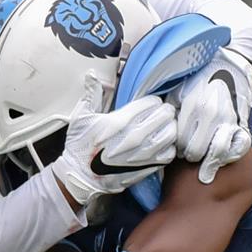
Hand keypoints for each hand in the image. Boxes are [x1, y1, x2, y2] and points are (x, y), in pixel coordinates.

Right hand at [48, 97, 179, 207]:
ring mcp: (142, 154)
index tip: (151, 103)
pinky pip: (169, 154)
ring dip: (171, 127)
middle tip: (163, 111)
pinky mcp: (147, 168)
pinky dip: (170, 147)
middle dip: (165, 110)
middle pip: (164, 116)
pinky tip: (163, 143)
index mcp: (119, 122)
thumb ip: (91, 94)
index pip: (150, 103)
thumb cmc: (80, 146)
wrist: (81, 177)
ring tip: (165, 125)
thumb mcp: (81, 117)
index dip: (153, 100)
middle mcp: (133, 137)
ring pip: (170, 134)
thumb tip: (92, 74)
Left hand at [172, 48, 251, 182]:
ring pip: (216, 152)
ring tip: (202, 152)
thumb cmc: (200, 80)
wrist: (229, 67)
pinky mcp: (240, 122)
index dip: (179, 148)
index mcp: (193, 105)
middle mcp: (211, 114)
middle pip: (196, 151)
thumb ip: (171, 111)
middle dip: (190, 154)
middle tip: (189, 150)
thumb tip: (164, 131)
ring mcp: (228, 119)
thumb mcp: (179, 90)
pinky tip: (217, 152)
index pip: (181, 141)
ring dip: (208, 158)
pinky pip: (233, 147)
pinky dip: (225, 155)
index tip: (179, 147)